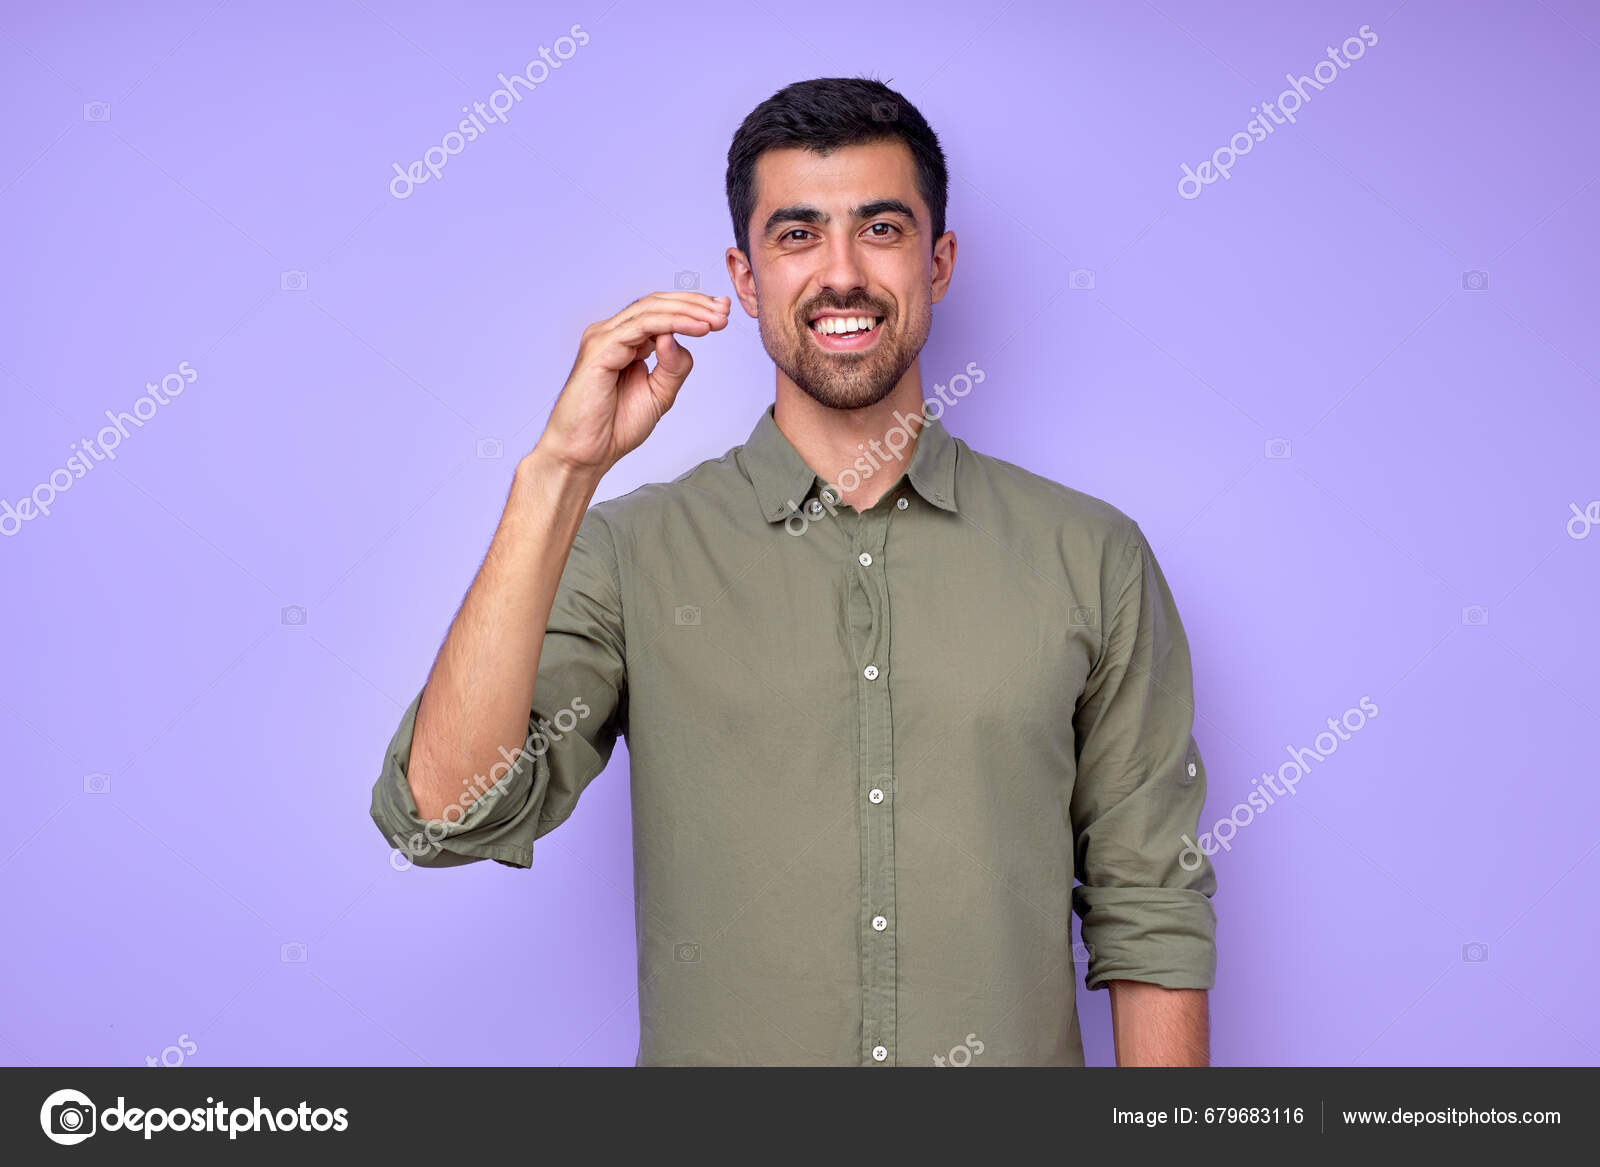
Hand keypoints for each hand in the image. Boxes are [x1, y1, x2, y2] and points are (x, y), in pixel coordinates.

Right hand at [538, 291, 730, 473]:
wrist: (586, 454)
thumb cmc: (614, 427)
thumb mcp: (659, 394)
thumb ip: (673, 366)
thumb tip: (678, 337)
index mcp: (623, 342)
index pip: (659, 312)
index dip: (692, 308)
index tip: (722, 314)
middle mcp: (611, 334)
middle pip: (656, 303)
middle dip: (695, 304)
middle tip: (725, 310)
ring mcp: (603, 338)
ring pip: (651, 309)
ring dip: (688, 311)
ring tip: (716, 319)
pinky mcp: (600, 348)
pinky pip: (642, 326)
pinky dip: (674, 323)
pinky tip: (698, 329)